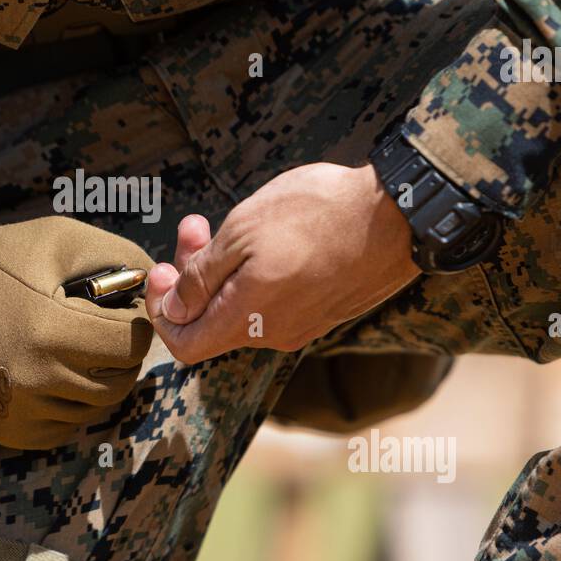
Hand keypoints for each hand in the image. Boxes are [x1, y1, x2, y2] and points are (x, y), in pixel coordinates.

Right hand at [0, 207, 153, 448]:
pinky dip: (73, 404)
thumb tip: (154, 280)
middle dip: (122, 354)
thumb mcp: (54, 240)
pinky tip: (55, 374)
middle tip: (106, 331)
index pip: (132, 344)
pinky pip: (67, 427)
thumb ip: (115, 255)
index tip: (124, 312)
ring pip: (97, 407)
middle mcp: (38, 379)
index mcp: (51, 331)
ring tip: (78, 350)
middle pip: (121, 381)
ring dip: (100, 379)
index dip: (136, 324)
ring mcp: (22, 412)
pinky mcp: (9, 431)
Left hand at [145, 163, 418, 363]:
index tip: (162, 270)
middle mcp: (274, 334)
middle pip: (212, 321)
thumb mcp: (242, 233)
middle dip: (191, 275)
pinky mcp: (325, 308)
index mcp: (246, 321)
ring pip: (242, 306)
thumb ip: (202, 277)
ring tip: (221, 221)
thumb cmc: (317, 215)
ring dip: (222, 268)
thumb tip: (174, 310)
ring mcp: (304, 323)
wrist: (398, 214)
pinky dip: (254, 274)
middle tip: (193, 226)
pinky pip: (274, 301)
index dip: (162, 312)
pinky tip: (262, 236)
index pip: (185, 346)